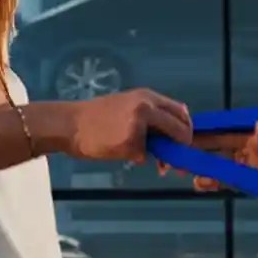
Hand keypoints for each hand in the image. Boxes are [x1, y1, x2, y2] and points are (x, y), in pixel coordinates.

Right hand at [64, 89, 192, 162]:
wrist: (72, 125)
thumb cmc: (98, 116)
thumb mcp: (127, 104)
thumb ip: (151, 113)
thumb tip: (175, 130)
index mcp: (147, 96)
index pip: (181, 111)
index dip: (185, 128)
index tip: (183, 141)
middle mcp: (146, 107)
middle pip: (180, 128)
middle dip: (182, 145)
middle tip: (178, 158)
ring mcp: (139, 125)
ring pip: (163, 145)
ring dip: (162, 156)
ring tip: (154, 160)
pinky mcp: (130, 144)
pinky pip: (143, 156)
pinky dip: (137, 158)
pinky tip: (121, 152)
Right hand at [176, 116, 257, 190]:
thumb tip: (257, 132)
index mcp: (255, 132)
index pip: (223, 129)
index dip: (203, 129)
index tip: (182, 129)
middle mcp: (249, 148)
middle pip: (215, 146)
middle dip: (194, 148)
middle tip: (171, 150)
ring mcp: (250, 166)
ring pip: (217, 164)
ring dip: (199, 165)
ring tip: (180, 167)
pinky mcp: (254, 182)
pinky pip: (228, 180)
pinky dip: (213, 181)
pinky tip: (200, 181)